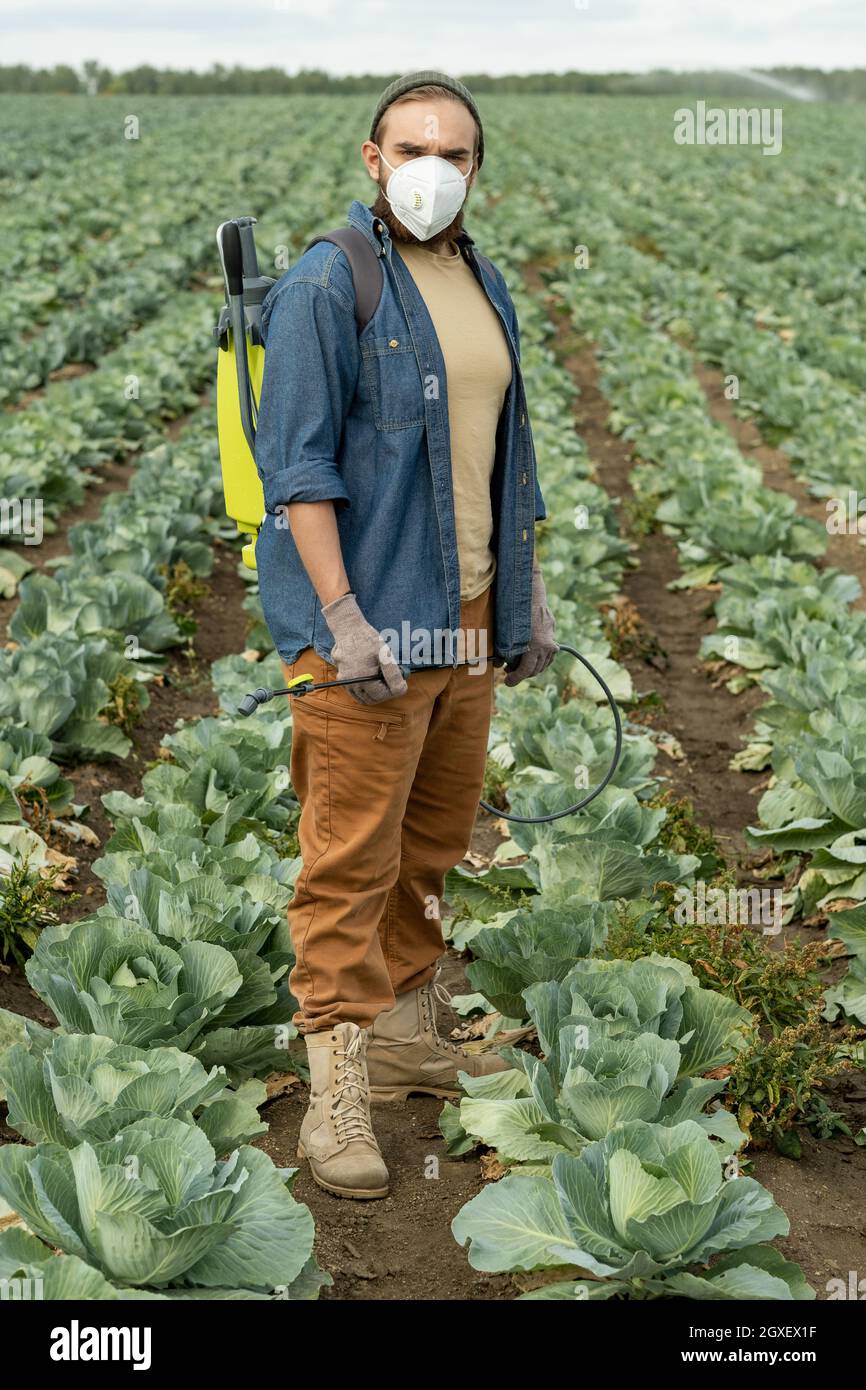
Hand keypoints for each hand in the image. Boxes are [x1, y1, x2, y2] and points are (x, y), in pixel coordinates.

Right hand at [321, 593, 407, 704]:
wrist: (348, 628)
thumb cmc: (368, 639)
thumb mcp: (385, 655)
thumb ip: (393, 675)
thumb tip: (401, 690)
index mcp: (362, 679)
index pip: (381, 696)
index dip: (393, 691)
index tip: (399, 682)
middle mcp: (350, 683)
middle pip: (371, 700)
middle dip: (383, 694)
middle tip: (391, 681)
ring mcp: (343, 681)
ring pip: (362, 697)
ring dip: (373, 694)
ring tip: (382, 679)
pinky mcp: (341, 677)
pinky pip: (354, 691)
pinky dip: (364, 689)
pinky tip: (371, 677)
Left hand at [503, 566, 557, 686]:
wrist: (530, 591)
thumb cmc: (514, 611)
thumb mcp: (506, 633)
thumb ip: (503, 650)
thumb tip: (497, 664)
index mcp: (537, 646)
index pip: (526, 670)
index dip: (515, 679)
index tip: (507, 682)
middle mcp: (547, 644)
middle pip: (536, 669)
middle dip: (522, 673)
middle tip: (509, 672)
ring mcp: (552, 637)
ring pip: (544, 662)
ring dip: (532, 667)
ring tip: (519, 665)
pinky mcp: (552, 630)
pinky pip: (549, 652)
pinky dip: (541, 658)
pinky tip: (532, 657)